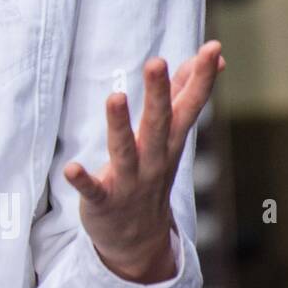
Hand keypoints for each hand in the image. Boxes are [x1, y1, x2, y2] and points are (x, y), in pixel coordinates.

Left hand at [65, 41, 225, 282]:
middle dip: (159, 93)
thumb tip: (216, 56)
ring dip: (120, 125)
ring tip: (114, 97)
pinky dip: (82, 180)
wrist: (138, 239)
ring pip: (126, 151)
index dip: (201, 77)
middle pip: (158, 123)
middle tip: (156, 61)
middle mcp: (154, 159)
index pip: (189, 105)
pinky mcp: (104, 201)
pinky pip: (93, 189)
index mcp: (169, 141)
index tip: (213, 48)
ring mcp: (130, 181)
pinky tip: (71, 167)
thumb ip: (187, 94)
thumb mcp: (173, 135)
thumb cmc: (152, 173)